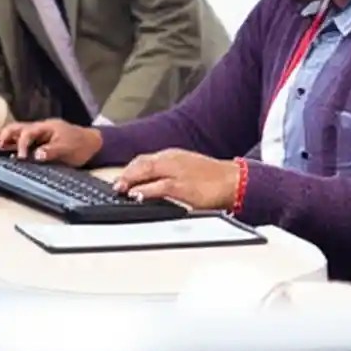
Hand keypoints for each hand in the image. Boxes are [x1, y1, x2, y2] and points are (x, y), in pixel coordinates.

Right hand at [0, 119, 102, 166]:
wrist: (92, 144)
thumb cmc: (81, 145)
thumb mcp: (68, 149)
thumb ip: (52, 151)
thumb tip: (36, 155)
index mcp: (46, 127)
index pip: (27, 133)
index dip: (21, 145)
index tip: (20, 158)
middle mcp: (39, 129)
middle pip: (17, 128)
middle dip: (5, 136)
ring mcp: (38, 135)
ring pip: (16, 133)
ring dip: (5, 139)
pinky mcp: (38, 142)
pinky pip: (21, 140)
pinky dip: (11, 144)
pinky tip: (2, 150)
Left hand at [113, 149, 239, 210]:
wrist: (234, 181)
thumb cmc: (214, 178)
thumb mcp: (189, 168)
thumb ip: (171, 172)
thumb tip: (152, 183)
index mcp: (175, 155)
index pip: (145, 159)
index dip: (130, 169)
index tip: (121, 178)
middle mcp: (173, 160)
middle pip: (142, 163)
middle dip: (126, 173)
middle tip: (116, 185)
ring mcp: (177, 172)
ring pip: (146, 172)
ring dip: (130, 181)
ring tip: (121, 189)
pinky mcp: (182, 187)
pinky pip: (158, 187)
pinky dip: (144, 191)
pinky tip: (136, 195)